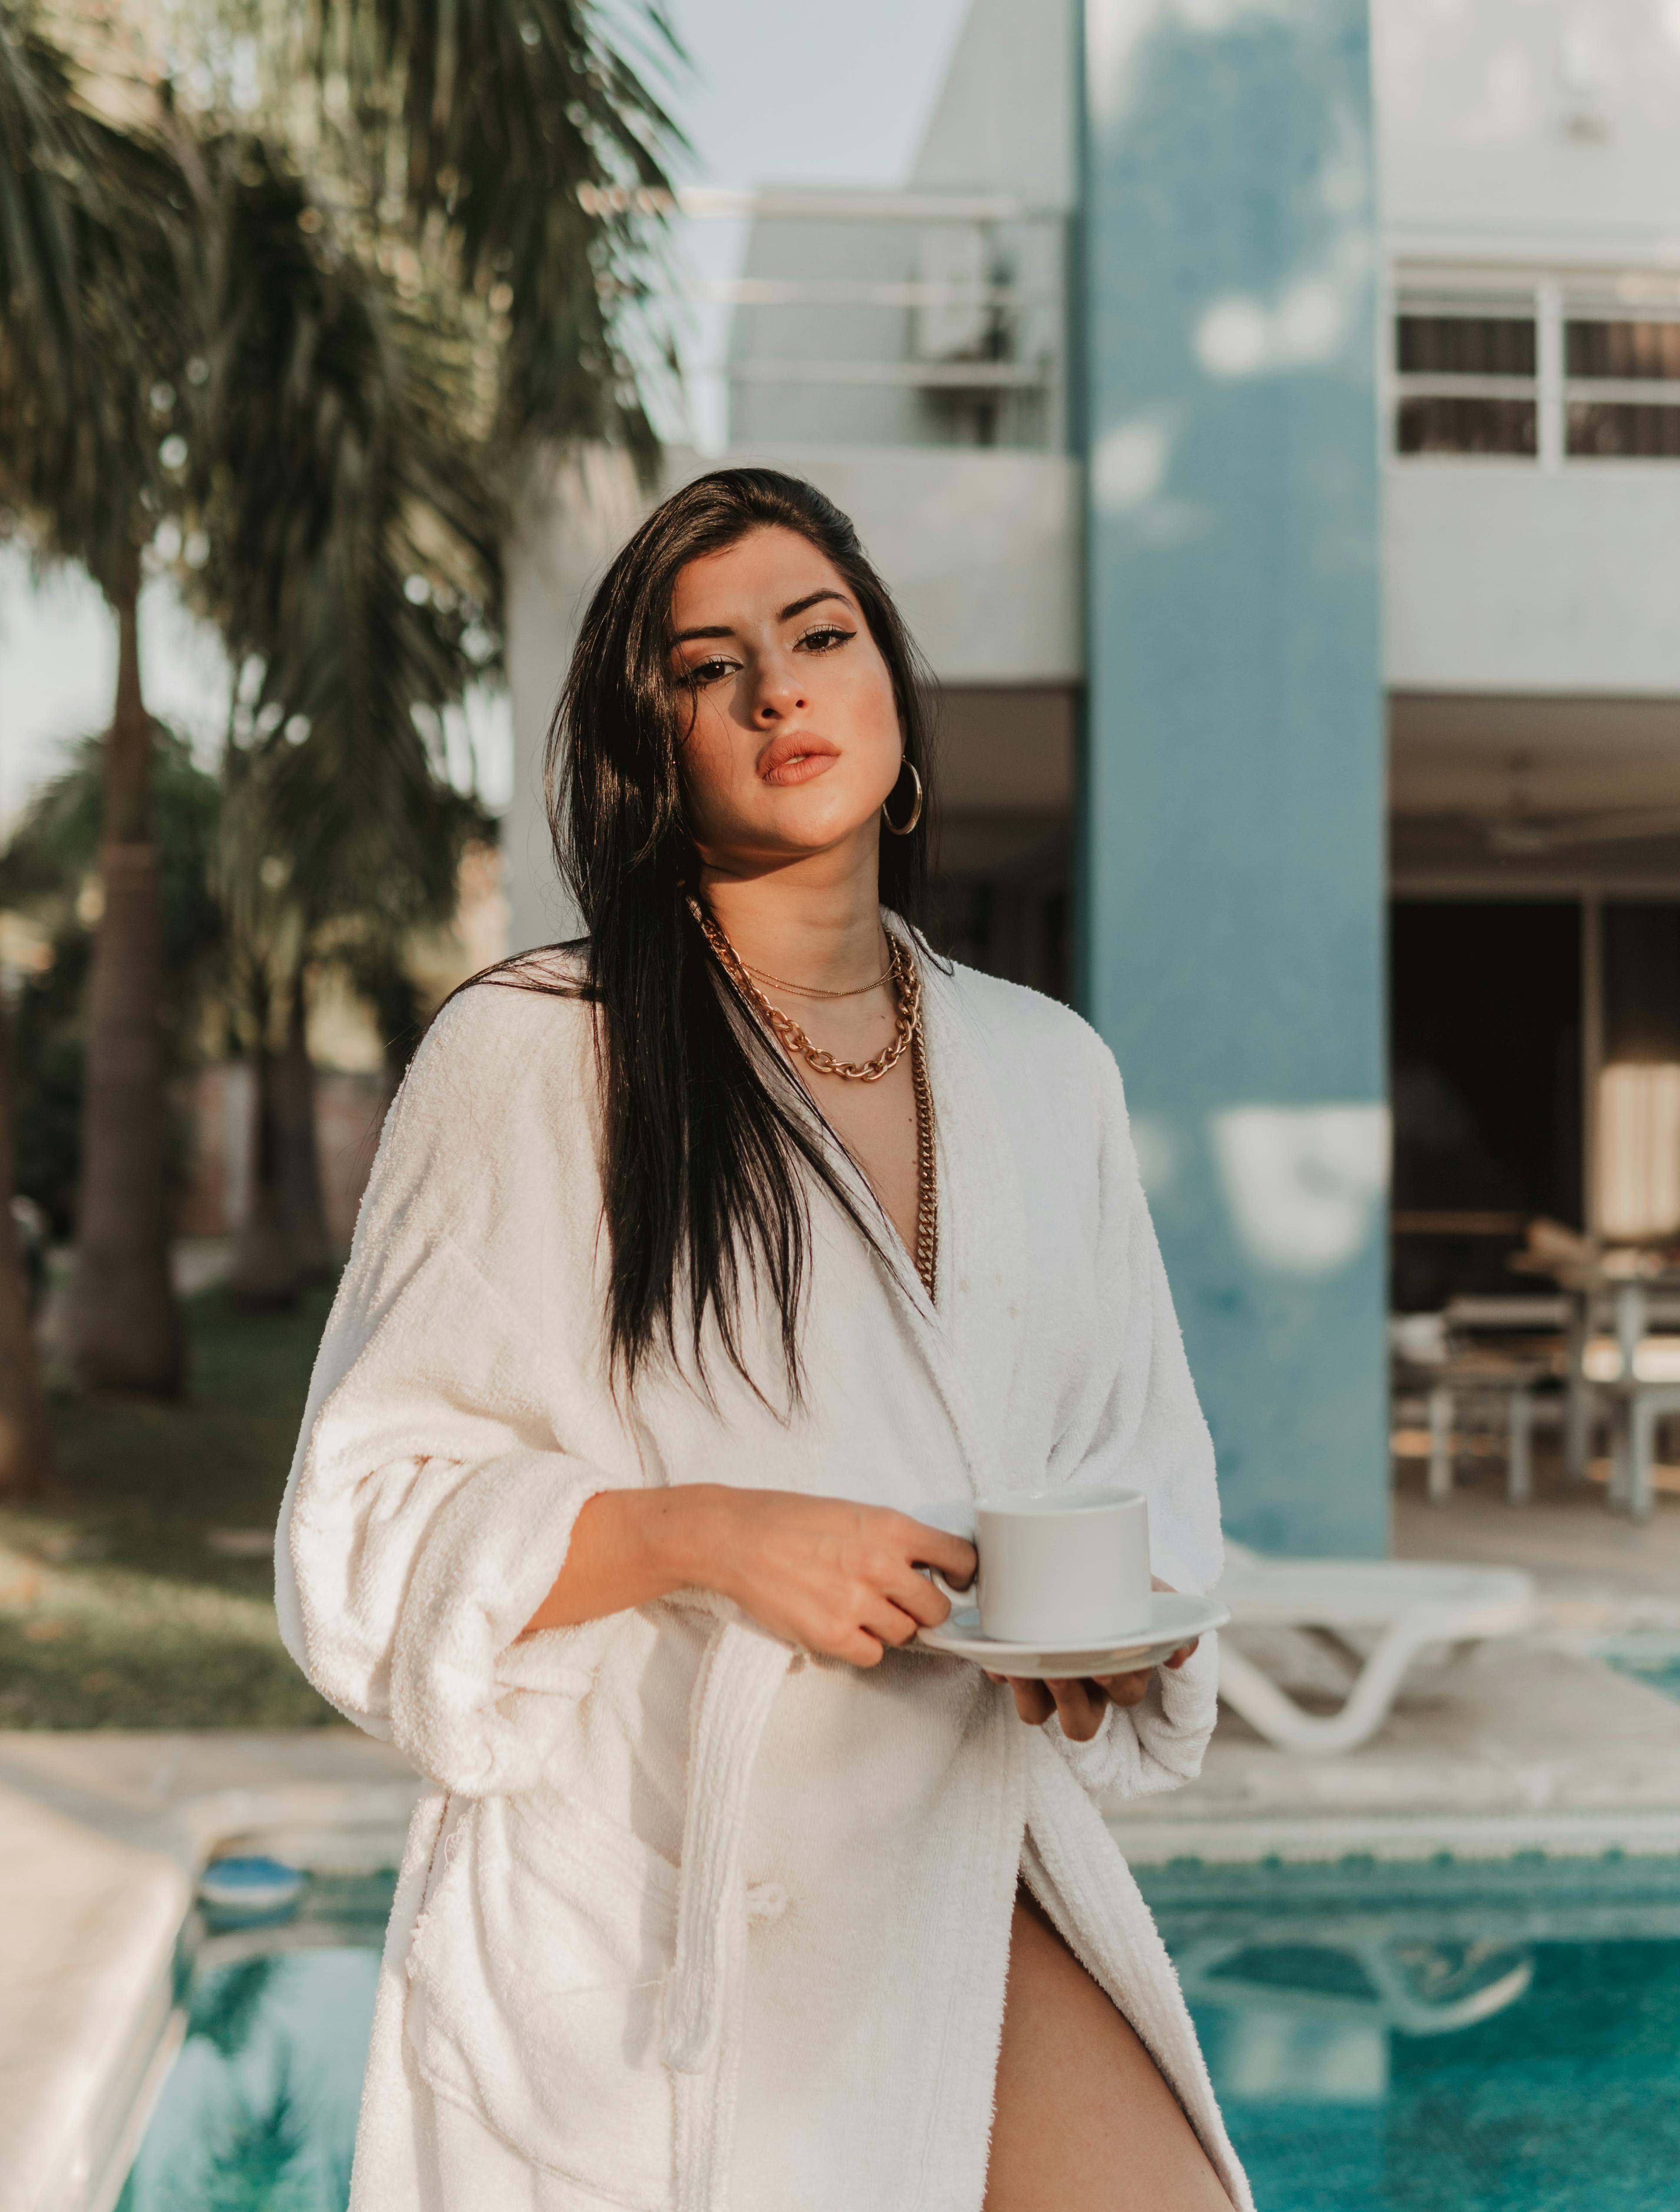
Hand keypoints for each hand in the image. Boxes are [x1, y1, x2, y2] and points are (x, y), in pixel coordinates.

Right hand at [699, 1490, 976, 1665]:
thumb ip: (894, 1540)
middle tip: (899, 1601)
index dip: (961, 1575)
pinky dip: (860, 1645)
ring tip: (855, 1606)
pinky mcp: (833, 1636)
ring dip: (888, 1626)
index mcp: (892, 1528)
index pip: (961, 1558)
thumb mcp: (854, 1513)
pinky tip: (839, 1623)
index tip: (953, 1581)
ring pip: (904, 1634)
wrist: (736, 1537)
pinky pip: (872, 1655)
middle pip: (938, 1609)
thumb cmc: (790, 1520)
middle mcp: (882, 1566)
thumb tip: (926, 1568)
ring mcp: (858, 1604)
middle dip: (923, 1609)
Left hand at [989, 1578, 1198, 1741]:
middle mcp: (1083, 1686)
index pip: (1126, 1693)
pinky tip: (999, 1650)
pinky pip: (1004, 1683)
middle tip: (1061, 1669)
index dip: (1119, 1683)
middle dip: (1071, 1699)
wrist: (1075, 1552)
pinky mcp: (1013, 1667)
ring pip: (1036, 1715)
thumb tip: (1180, 1656)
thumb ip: (1171, 1617)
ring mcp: (1045, 1682)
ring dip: (1030, 1693)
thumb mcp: (1148, 1590)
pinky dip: (1000, 1670)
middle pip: (1081, 1725)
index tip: (1106, 1664)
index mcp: (1120, 1670)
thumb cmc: (1118, 1580)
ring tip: (1023, 1664)